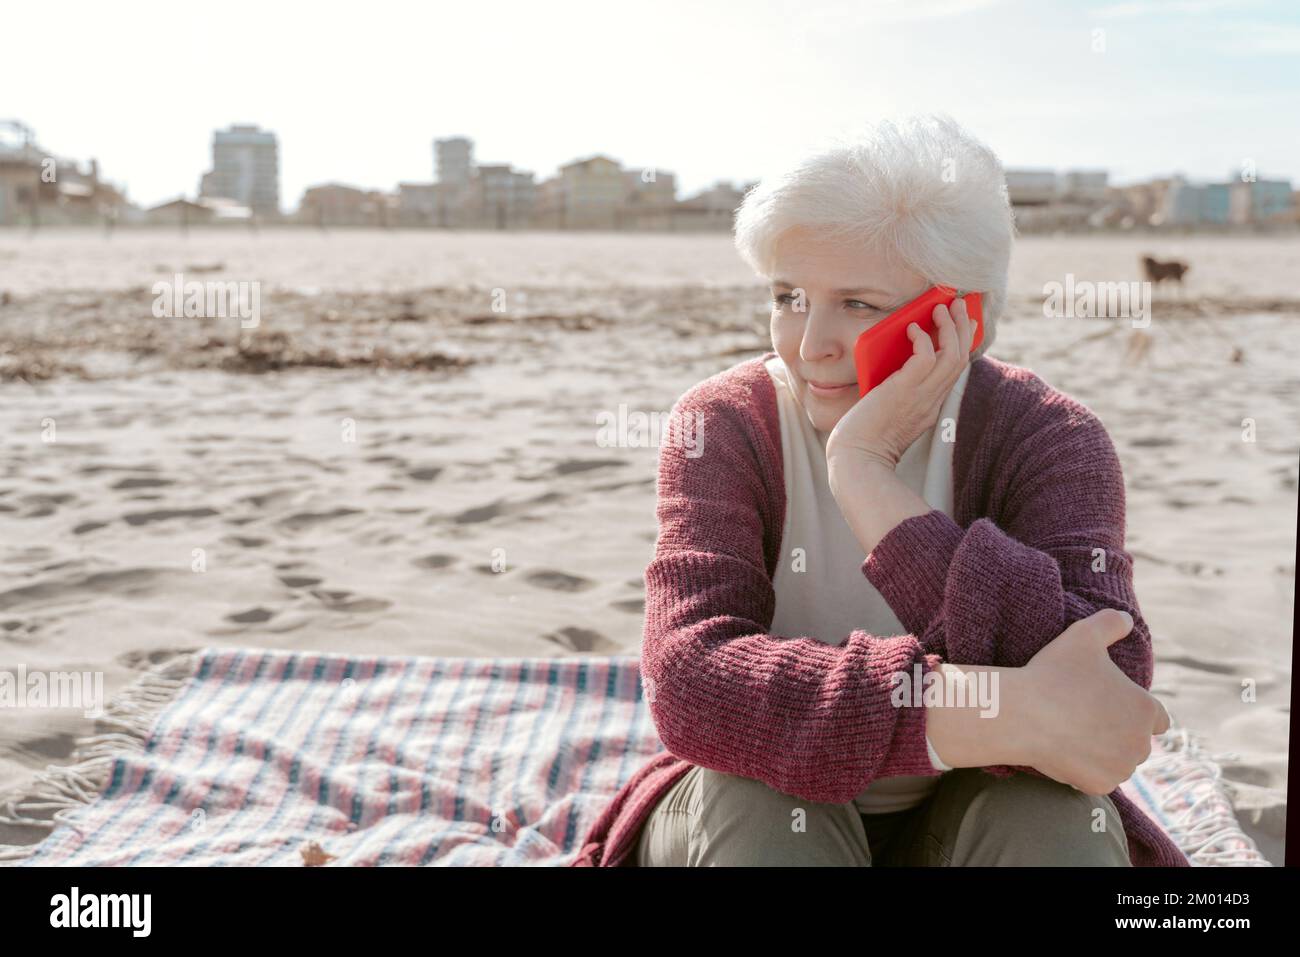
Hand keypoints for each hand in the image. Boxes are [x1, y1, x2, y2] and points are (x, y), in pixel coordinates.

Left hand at [824, 295, 975, 469]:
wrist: (856, 461)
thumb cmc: (864, 438)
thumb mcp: (889, 411)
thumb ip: (897, 390)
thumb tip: (892, 362)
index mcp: (930, 405)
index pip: (956, 370)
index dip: (963, 344)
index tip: (963, 323)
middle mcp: (931, 400)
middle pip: (961, 358)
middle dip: (964, 327)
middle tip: (960, 304)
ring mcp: (920, 396)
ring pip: (951, 355)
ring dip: (949, 327)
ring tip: (941, 308)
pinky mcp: (903, 392)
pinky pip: (925, 358)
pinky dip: (922, 339)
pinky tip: (912, 328)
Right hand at [1009, 609, 1170, 794]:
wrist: (1021, 714)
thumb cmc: (1053, 674)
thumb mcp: (1083, 635)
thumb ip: (1111, 623)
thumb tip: (1127, 620)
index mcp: (1146, 709)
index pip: (1158, 718)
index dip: (1135, 711)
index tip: (1111, 706)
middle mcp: (1142, 743)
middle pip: (1137, 741)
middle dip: (1118, 733)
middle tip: (1085, 718)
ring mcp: (1121, 768)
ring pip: (1118, 762)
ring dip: (1104, 753)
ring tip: (1073, 735)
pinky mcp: (1100, 787)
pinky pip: (1098, 780)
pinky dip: (1086, 770)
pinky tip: (1065, 752)